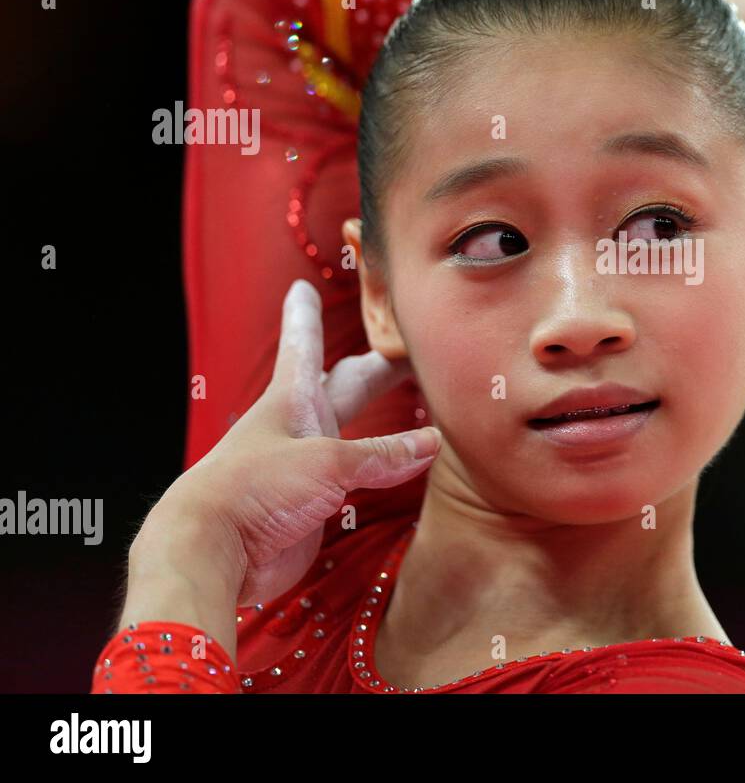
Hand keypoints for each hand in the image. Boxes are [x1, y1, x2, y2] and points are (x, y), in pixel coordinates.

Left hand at [140, 279, 441, 611]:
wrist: (215, 552)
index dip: (306, 317)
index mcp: (291, 400)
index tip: (300, 289)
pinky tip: (410, 471)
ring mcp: (309, 467)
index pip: (303, 345)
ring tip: (421, 411)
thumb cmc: (253, 489)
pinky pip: (363, 481)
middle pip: (347, 387)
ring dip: (388, 423)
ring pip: (359, 435)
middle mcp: (300, 427)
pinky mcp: (316, 505)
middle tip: (405, 350)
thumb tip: (433, 442)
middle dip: (376, 368)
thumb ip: (382, 453)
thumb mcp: (326, 462)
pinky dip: (390, 472)